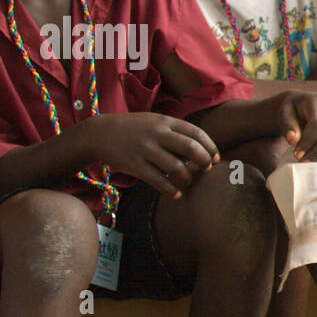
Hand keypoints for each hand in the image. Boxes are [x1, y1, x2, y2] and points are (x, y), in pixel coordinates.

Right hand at [79, 112, 218, 198]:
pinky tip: (174, 194)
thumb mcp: (155, 121)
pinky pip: (157, 180)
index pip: (196, 133)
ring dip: (187, 178)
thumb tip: (201, 149)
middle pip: (190, 148)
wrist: (99, 132)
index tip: (216, 159)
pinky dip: (170, 190)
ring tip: (187, 182)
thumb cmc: (134, 129)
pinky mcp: (134, 165)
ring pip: (176, 167)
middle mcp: (156, 134)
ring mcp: (145, 149)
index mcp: (165, 122)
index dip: (210, 147)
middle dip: (204, 161)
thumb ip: (176, 132)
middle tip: (206, 169)